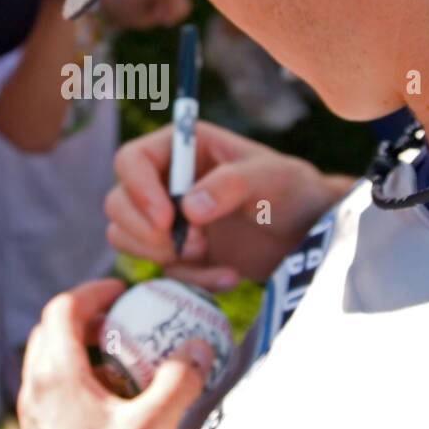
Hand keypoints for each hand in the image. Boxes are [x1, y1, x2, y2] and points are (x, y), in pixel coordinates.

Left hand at [18, 280, 213, 428]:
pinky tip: (113, 403)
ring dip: (82, 348)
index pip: (63, 307)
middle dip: (88, 316)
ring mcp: (33, 415)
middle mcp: (35, 389)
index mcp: (55, 375)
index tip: (123, 291)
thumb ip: (178, 383)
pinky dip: (78, 379)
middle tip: (124, 320)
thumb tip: (197, 349)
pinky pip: (52, 390)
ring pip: (49, 361)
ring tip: (122, 360)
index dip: (94, 290)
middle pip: (52, 329)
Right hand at [105, 121, 355, 288]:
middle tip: (188, 245)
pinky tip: (229, 277)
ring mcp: (168, 219)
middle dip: (145, 231)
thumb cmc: (293, 191)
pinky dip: (190, 280)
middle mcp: (165, 181)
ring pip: (125, 238)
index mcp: (182, 148)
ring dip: (161, 256)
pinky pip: (160, 272)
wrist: (310, 234)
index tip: (167, 218)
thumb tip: (187, 208)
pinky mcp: (178, 254)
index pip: (131, 160)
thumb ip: (231, 184)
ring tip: (208, 256)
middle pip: (117, 203)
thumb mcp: (272, 177)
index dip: (137, 189)